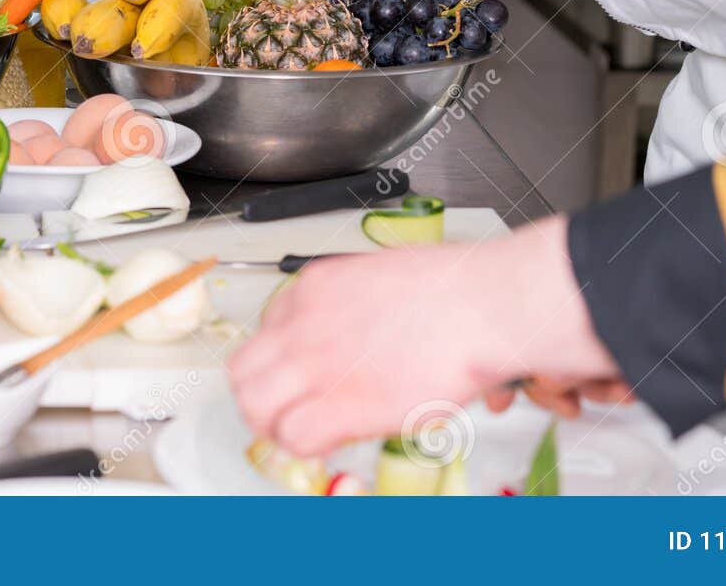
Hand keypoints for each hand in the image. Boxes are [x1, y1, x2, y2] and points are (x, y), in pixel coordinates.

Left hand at [229, 215, 621, 456]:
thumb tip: (353, 337)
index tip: (301, 377)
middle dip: (261, 396)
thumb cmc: (454, 293)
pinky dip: (306, 445)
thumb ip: (353, 307)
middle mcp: (304, 321)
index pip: (266, 331)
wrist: (481, 306)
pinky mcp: (341, 403)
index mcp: (315, 287)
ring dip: (275, 424)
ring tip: (305, 430)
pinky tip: (333, 439)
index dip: (282, 361)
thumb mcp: (383, 280)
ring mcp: (317, 362)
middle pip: (244, 369)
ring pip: (255, 405)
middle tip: (287, 411)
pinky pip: (293, 436)